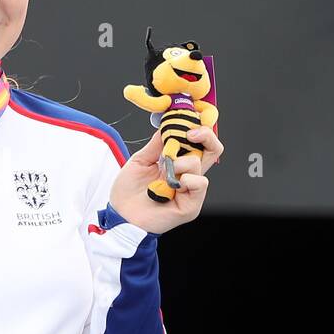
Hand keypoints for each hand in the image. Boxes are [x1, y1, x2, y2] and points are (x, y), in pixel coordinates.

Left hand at [108, 126, 223, 233]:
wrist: (121, 215)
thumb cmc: (128, 192)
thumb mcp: (140, 161)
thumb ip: (156, 144)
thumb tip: (167, 125)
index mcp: (177, 163)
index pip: (198, 142)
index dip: (198, 128)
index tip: (187, 118)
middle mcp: (187, 175)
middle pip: (212, 149)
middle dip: (205, 134)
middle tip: (190, 133)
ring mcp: (190, 190)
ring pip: (199, 164)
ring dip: (181, 162)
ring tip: (166, 171)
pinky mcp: (191, 205)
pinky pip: (200, 184)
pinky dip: (188, 179)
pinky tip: (174, 184)